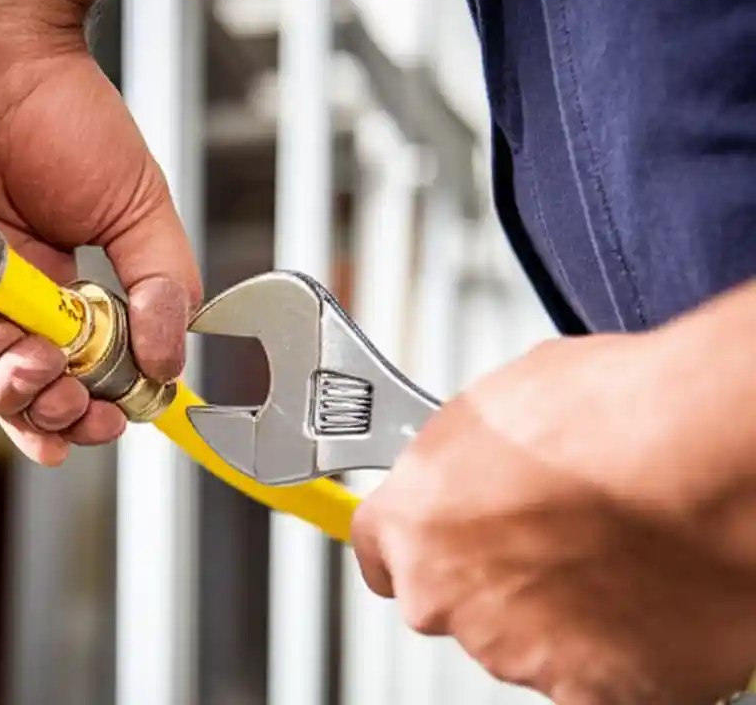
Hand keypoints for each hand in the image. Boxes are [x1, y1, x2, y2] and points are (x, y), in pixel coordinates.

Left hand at [0, 0, 199, 464]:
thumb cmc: (62, 108)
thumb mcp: (138, 208)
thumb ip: (160, 283)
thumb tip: (170, 361)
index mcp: (48, 285)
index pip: (60, 372)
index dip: (82, 408)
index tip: (111, 419)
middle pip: (7, 387)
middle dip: (44, 412)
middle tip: (75, 407)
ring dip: (2, 391)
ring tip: (39, 370)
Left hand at [352, 327, 755, 704]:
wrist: (701, 463)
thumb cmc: (612, 416)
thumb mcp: (501, 404)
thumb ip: (469, 459)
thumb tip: (483, 461)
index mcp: (412, 521)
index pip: (379, 547)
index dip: (418, 538)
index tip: (438, 535)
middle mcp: (445, 594)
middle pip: (452, 596)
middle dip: (495, 573)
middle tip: (557, 533)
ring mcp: (510, 650)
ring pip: (521, 639)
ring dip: (558, 609)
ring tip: (616, 554)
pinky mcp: (585, 691)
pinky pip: (591, 679)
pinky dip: (617, 653)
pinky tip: (645, 600)